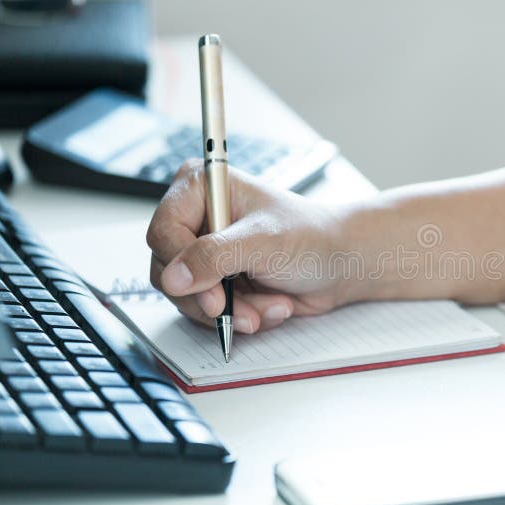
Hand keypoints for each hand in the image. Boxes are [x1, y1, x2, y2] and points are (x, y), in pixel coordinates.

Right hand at [146, 160, 349, 332]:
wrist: (341, 263)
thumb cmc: (313, 237)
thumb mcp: (265, 243)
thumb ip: (215, 256)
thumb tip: (173, 277)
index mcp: (200, 188)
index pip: (163, 233)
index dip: (184, 269)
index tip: (214, 296)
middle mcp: (197, 218)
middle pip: (169, 271)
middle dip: (214, 299)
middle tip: (247, 311)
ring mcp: (204, 251)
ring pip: (188, 297)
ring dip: (232, 311)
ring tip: (270, 305)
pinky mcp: (216, 280)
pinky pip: (207, 310)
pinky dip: (239, 316)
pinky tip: (270, 306)